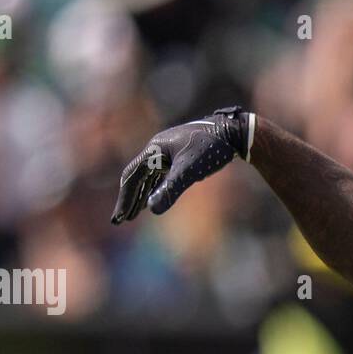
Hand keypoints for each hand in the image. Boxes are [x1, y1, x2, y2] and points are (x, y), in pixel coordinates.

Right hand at [110, 107, 252, 223]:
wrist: (232, 133)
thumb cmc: (211, 148)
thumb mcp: (190, 170)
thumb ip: (171, 189)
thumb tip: (152, 210)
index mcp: (155, 150)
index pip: (132, 176)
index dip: (125, 198)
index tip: (120, 217)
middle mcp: (157, 150)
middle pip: (136, 177)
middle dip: (129, 200)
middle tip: (120, 220)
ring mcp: (167, 153)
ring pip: (147, 177)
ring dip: (140, 196)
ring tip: (132, 214)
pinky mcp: (178, 157)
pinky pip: (159, 176)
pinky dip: (153, 189)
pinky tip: (152, 199)